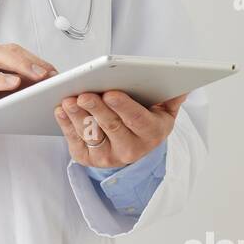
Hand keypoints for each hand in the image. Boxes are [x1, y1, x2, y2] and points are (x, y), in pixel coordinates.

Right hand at [0, 43, 57, 151]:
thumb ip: (1, 90)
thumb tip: (32, 89)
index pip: (8, 51)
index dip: (32, 58)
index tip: (52, 70)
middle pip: (4, 49)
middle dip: (30, 59)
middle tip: (51, 72)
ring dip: (18, 64)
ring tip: (37, 75)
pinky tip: (13, 83)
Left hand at [54, 90, 188, 167]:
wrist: (134, 146)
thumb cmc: (147, 120)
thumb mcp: (164, 110)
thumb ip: (171, 96)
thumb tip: (183, 84)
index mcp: (152, 133)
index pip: (137, 120)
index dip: (124, 107)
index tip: (111, 93)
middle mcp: (130, 149)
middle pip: (111, 127)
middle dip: (97, 109)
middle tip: (84, 94)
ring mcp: (107, 157)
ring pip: (90, 134)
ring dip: (77, 117)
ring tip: (69, 100)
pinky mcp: (88, 159)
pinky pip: (74, 141)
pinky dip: (66, 125)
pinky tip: (61, 110)